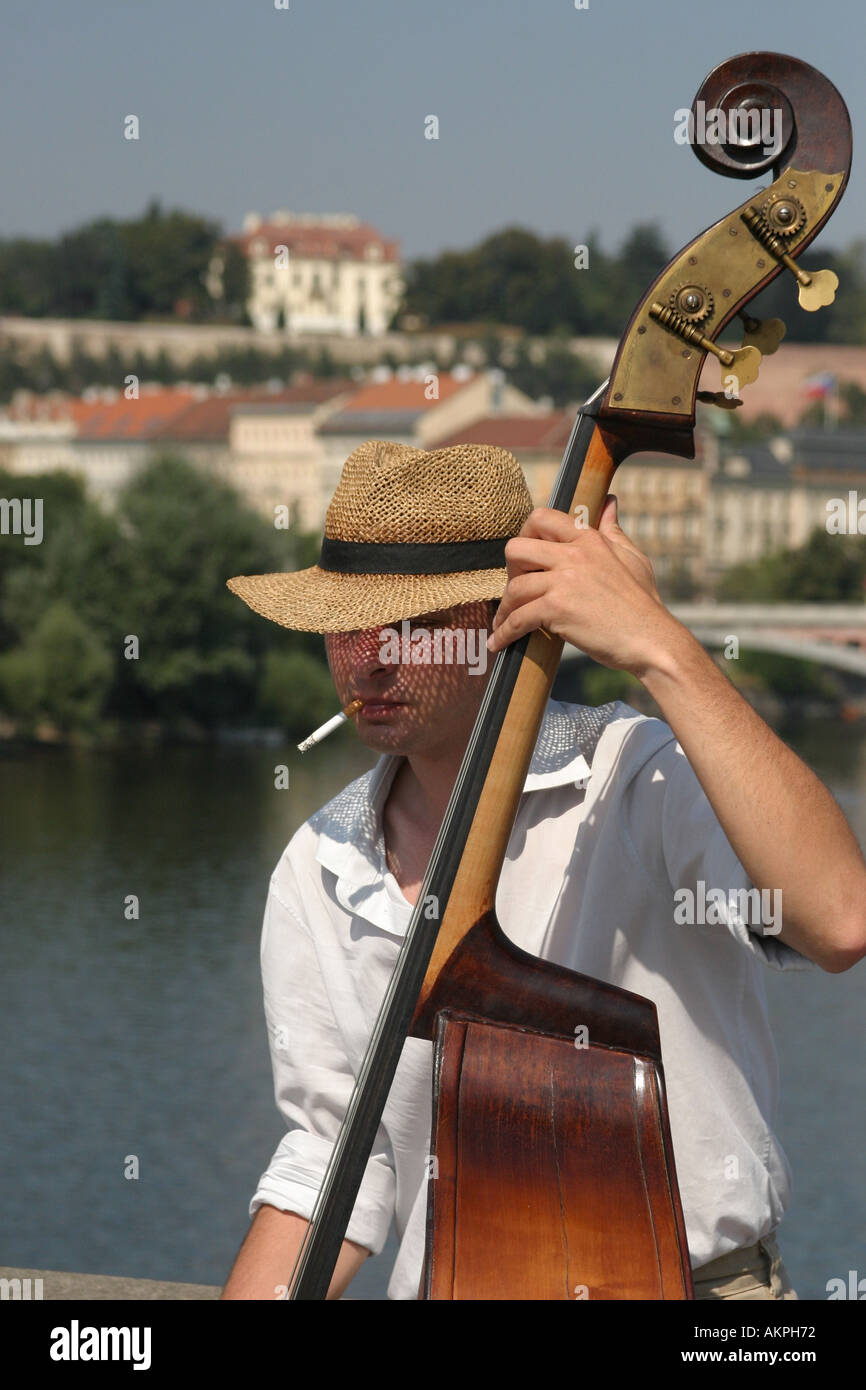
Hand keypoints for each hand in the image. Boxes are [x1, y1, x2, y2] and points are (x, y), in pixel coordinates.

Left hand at [485, 497, 678, 675]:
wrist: (652, 640)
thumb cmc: (643, 602)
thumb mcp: (632, 557)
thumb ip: (613, 530)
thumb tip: (609, 502)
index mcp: (589, 538)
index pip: (541, 518)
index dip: (526, 535)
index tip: (525, 558)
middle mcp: (574, 554)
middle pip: (516, 549)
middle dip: (510, 571)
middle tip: (516, 590)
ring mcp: (565, 581)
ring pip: (514, 587)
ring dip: (504, 609)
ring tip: (504, 623)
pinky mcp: (557, 609)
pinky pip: (518, 618)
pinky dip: (504, 633)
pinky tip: (500, 643)